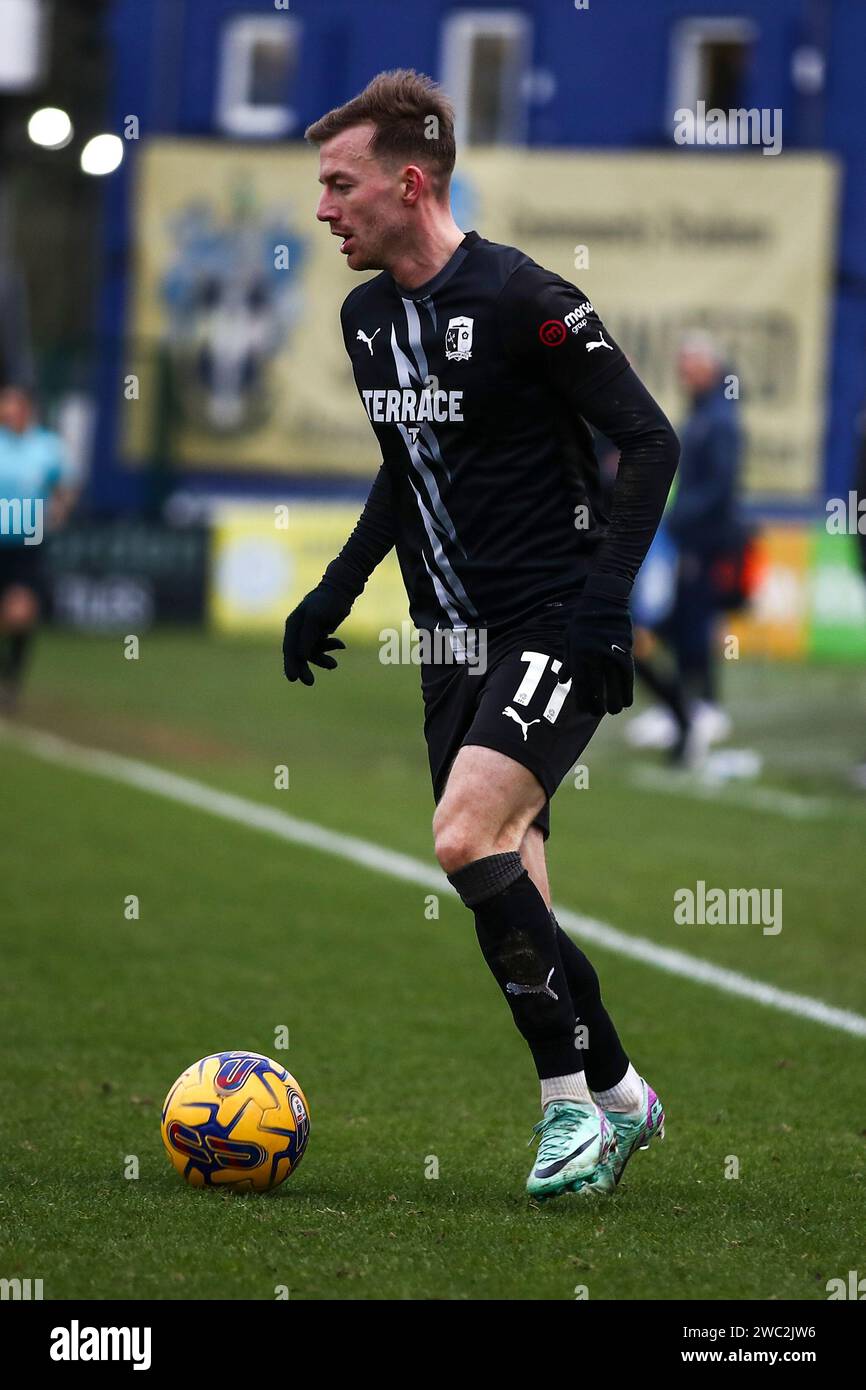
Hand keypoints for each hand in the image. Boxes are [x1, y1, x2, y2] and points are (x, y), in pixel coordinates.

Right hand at [283, 583, 350, 685]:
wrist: (342, 590)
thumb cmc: (328, 601)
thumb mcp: (316, 618)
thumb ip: (307, 636)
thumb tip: (300, 656)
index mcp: (293, 624)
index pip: (289, 648)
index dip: (290, 664)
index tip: (293, 679)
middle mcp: (298, 629)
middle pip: (298, 654)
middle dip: (304, 668)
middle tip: (309, 682)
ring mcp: (308, 632)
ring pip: (312, 652)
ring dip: (323, 658)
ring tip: (334, 665)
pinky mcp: (319, 633)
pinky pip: (322, 647)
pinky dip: (332, 647)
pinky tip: (342, 645)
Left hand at [564, 573, 633, 715]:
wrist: (605, 601)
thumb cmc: (583, 621)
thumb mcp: (570, 639)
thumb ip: (568, 661)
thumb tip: (563, 681)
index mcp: (578, 654)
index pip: (580, 684)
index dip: (582, 700)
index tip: (584, 709)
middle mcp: (594, 656)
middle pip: (596, 688)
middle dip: (597, 704)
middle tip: (599, 712)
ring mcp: (611, 654)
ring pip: (613, 685)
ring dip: (614, 701)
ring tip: (613, 710)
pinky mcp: (625, 652)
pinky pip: (627, 677)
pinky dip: (627, 691)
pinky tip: (626, 702)